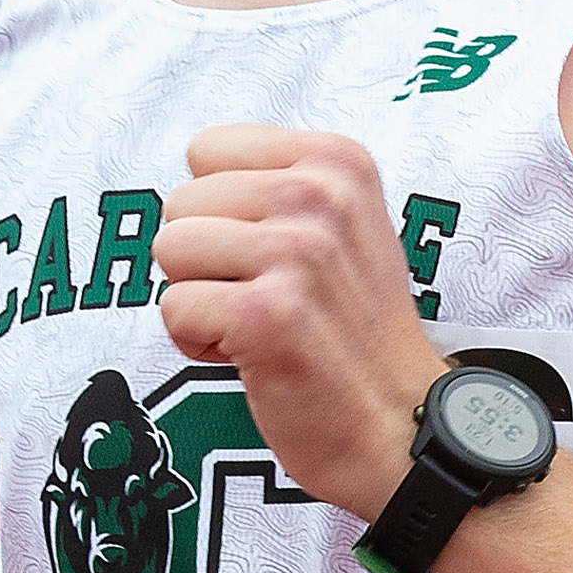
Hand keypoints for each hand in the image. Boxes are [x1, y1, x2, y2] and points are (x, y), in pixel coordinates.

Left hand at [155, 126, 440, 518]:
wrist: (403, 423)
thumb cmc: (355, 330)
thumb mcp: (344, 226)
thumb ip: (276, 189)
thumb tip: (188, 182)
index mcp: (337, 162)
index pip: (207, 149)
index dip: (220, 210)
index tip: (268, 254)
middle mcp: (322, 196)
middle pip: (180, 201)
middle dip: (204, 258)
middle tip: (264, 298)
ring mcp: (298, 253)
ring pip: (170, 249)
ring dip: (198, 298)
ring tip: (254, 324)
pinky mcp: (268, 314)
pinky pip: (173, 307)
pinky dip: (196, 343)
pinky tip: (250, 355)